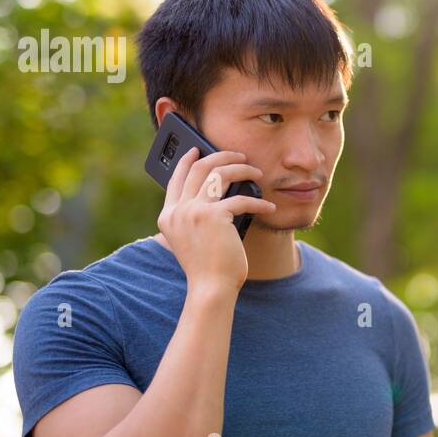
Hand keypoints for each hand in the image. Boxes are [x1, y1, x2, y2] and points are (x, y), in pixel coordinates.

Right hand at [156, 146, 275, 293]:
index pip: (176, 178)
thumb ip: (195, 215)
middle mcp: (178, 210)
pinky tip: (269, 206)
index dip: (187, 161)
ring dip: (242, 169)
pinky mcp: (215, 217)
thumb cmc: (207, 266)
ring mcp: (194, 212)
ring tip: (257, 173)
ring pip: (220, 174)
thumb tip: (218, 188)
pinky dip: (259, 202)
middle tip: (239, 156)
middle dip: (221, 156)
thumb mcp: (192, 237)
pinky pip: (241, 199)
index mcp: (168, 216)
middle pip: (199, 168)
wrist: (210, 287)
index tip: (198, 149)